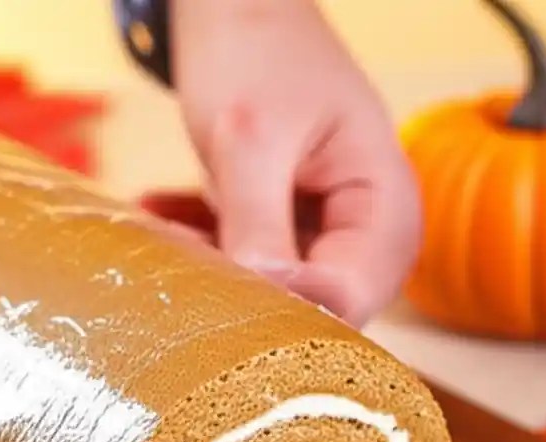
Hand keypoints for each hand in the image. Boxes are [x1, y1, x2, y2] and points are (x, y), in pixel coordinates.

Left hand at [154, 0, 420, 326]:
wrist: (235, 6)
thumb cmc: (255, 53)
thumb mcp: (249, 137)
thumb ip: (257, 219)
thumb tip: (265, 296)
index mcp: (386, 207)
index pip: (350, 296)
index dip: (289, 305)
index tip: (222, 283)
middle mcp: (366, 232)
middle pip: (315, 307)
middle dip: (245, 293)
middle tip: (179, 262)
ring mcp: (326, 232)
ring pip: (273, 291)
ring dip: (215, 270)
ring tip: (164, 233)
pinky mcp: (285, 230)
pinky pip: (247, 266)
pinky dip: (203, 246)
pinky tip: (159, 212)